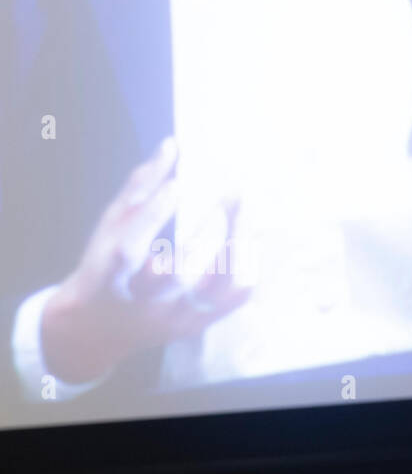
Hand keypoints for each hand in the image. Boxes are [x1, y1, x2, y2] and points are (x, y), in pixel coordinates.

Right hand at [39, 137, 252, 383]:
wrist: (100, 327)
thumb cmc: (106, 267)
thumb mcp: (110, 224)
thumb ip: (140, 186)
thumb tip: (172, 145)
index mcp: (113, 276)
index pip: (130, 249)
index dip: (154, 215)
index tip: (179, 185)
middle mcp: (146, 301)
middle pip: (179, 274)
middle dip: (209, 232)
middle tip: (232, 195)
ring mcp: (175, 316)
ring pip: (216, 289)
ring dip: (239, 248)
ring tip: (247, 214)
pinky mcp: (197, 324)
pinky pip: (234, 298)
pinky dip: (246, 266)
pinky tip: (249, 238)